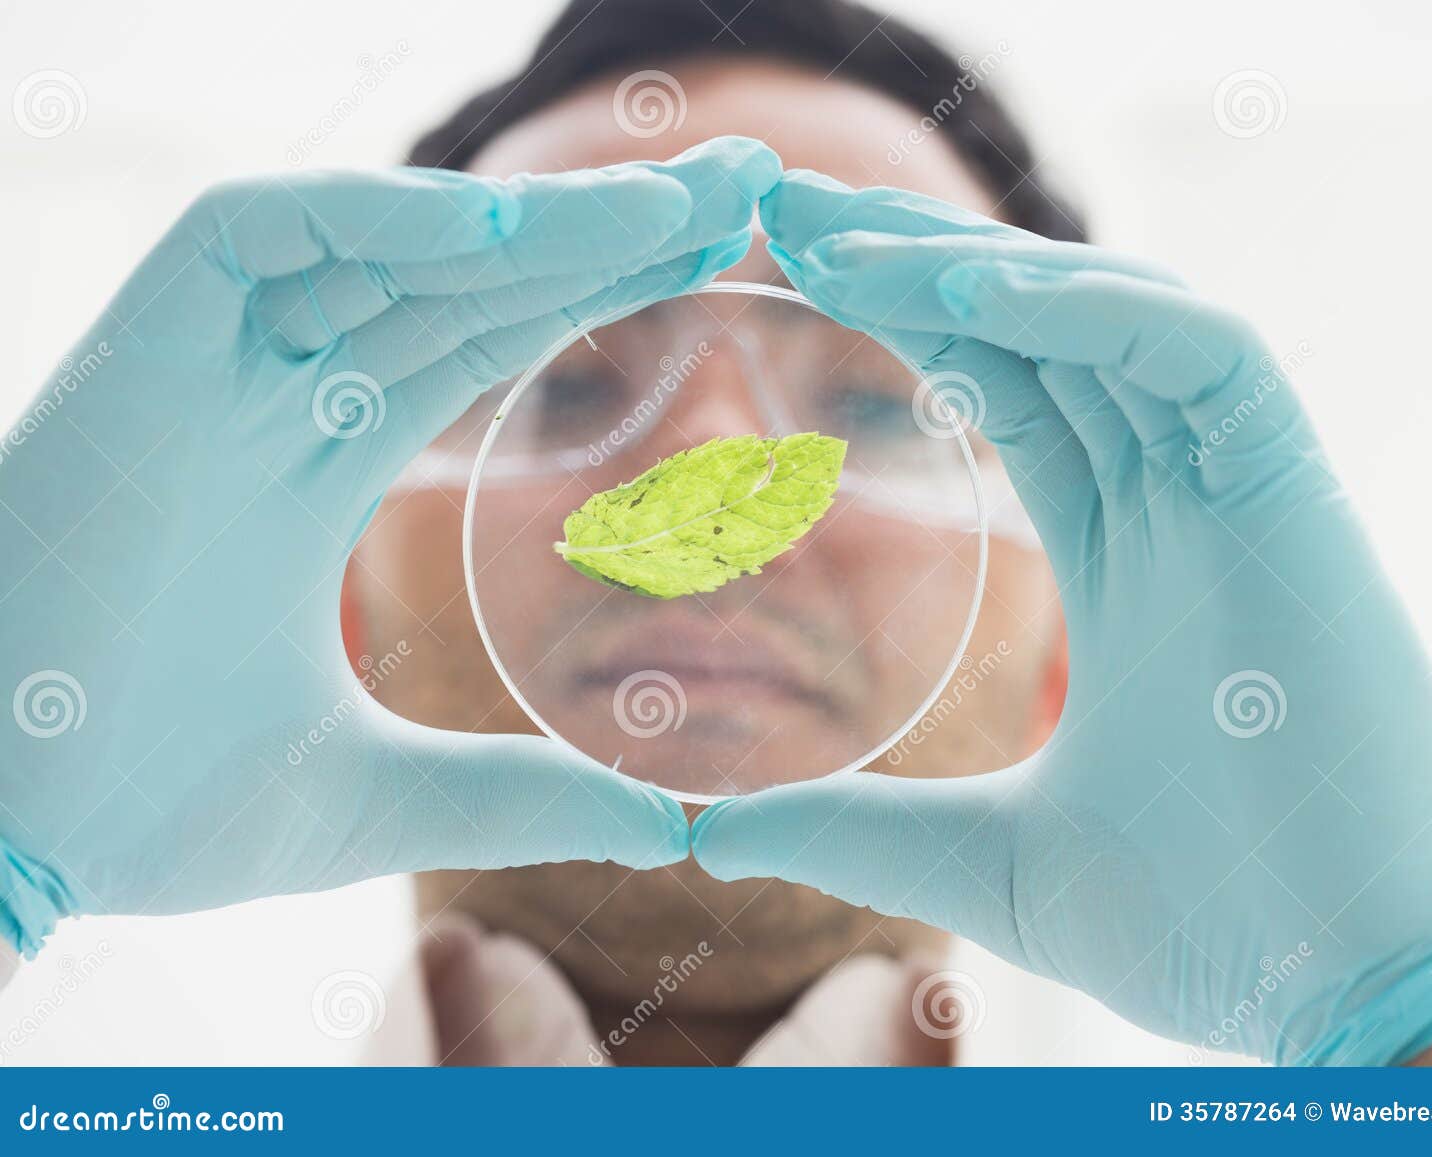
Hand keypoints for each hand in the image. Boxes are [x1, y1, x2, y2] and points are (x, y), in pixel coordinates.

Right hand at [0, 137, 779, 955]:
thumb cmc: (142, 813)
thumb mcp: (377, 798)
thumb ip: (519, 795)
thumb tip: (672, 833)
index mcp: (312, 465)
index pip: (482, 336)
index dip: (596, 286)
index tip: (718, 257)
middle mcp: (266, 396)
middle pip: (462, 272)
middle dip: (605, 223)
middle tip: (753, 186)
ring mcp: (200, 372)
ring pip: (385, 244)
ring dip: (535, 215)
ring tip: (686, 202)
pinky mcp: (131, 358)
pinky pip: (253, 234)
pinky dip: (376, 221)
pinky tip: (513, 231)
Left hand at [692, 171, 1431, 1064]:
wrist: (1352, 1002)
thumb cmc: (1204, 930)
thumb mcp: (985, 866)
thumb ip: (855, 833)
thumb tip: (702, 839)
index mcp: (1126, 559)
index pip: (1009, 389)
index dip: (908, 316)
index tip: (787, 269)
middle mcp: (1182, 503)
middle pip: (1042, 328)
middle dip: (912, 252)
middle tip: (774, 200)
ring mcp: (1241, 495)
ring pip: (1115, 314)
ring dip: (978, 264)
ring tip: (836, 238)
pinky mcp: (1298, 500)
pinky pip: (1201, 355)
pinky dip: (1088, 311)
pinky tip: (960, 292)